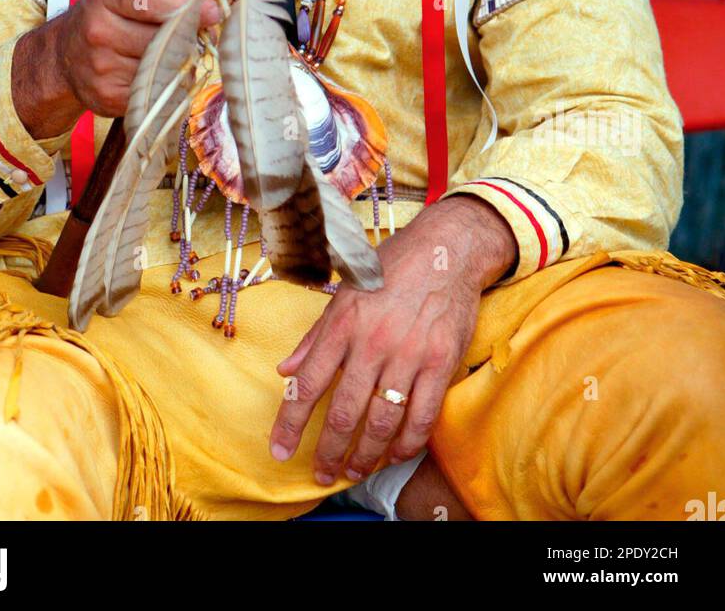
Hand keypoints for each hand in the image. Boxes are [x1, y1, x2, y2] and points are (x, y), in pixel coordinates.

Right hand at [12, 0, 228, 136]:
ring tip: (177, 48)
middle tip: (204, 30)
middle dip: (191, 34)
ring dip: (181, 58)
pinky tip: (160, 69)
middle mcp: (98, 28)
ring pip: (164, 65)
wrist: (65, 53)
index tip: (215, 10)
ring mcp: (101, 66)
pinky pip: (156, 90)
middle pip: (163, 37)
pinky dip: (168, 81)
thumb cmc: (109, 10)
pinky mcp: (108, 96)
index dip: (185, 5)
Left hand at [269, 194, 516, 485]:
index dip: (290, 423)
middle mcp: (372, 342)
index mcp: (343, 324)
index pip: (308, 384)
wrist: (445, 250)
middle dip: (328, 451)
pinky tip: (395, 454)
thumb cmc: (391, 269)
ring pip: (382, 420)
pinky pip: (422, 414)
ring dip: (365, 454)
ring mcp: (409, 354)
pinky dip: (407, 442)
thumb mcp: (344, 293)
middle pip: (344, 412)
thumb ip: (315, 337)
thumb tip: (285, 370)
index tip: (279, 451)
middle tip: (321, 474)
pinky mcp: (441, 362)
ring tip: (355, 470)